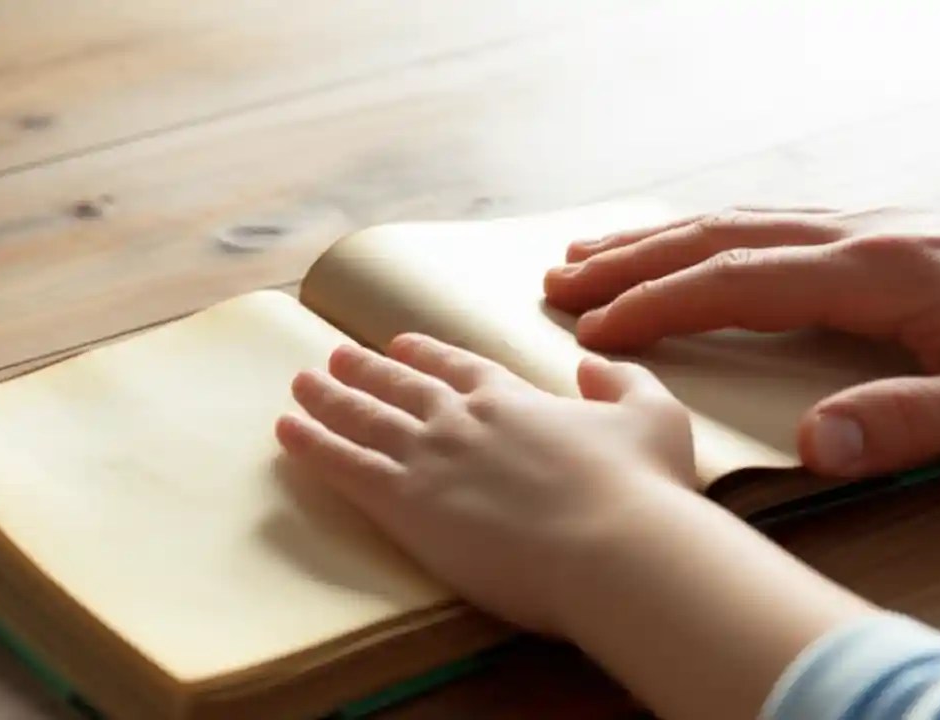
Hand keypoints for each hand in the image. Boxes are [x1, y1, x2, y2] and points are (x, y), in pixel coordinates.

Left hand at [275, 334, 697, 634]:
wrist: (615, 546)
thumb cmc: (643, 488)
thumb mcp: (655, 415)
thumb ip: (620, 382)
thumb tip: (592, 363)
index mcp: (515, 398)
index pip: (458, 368)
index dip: (427, 355)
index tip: (402, 345)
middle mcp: (463, 418)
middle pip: (399, 387)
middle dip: (365, 370)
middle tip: (334, 356)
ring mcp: (430, 457)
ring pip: (362, 419)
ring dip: (326, 398)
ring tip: (299, 382)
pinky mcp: (405, 504)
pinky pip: (343, 466)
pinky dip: (311, 445)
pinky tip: (285, 429)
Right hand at [543, 208, 939, 476]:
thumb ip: (911, 421)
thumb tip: (814, 444)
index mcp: (876, 272)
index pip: (738, 282)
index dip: (657, 304)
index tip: (591, 328)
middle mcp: (860, 234)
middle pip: (719, 236)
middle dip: (632, 260)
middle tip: (557, 280)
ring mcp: (871, 224)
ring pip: (740, 219)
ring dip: (659, 236)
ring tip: (594, 251)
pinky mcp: (886, 231)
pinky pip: (773, 220)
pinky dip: (711, 230)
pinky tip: (694, 241)